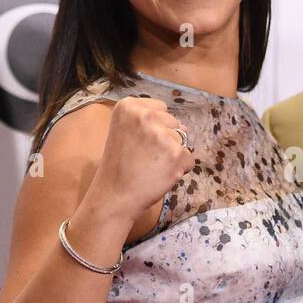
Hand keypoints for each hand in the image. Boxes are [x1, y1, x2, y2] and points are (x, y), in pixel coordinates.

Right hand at [95, 96, 194, 221]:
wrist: (114, 196)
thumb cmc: (119, 167)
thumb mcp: (124, 132)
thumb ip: (149, 122)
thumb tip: (183, 127)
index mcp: (128, 106)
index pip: (160, 108)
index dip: (154, 127)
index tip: (139, 142)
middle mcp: (145, 115)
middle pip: (173, 123)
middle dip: (165, 140)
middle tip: (144, 157)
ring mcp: (161, 134)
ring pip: (182, 141)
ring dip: (172, 155)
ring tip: (151, 167)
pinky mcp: (176, 154)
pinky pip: (189, 159)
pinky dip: (180, 169)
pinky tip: (160, 175)